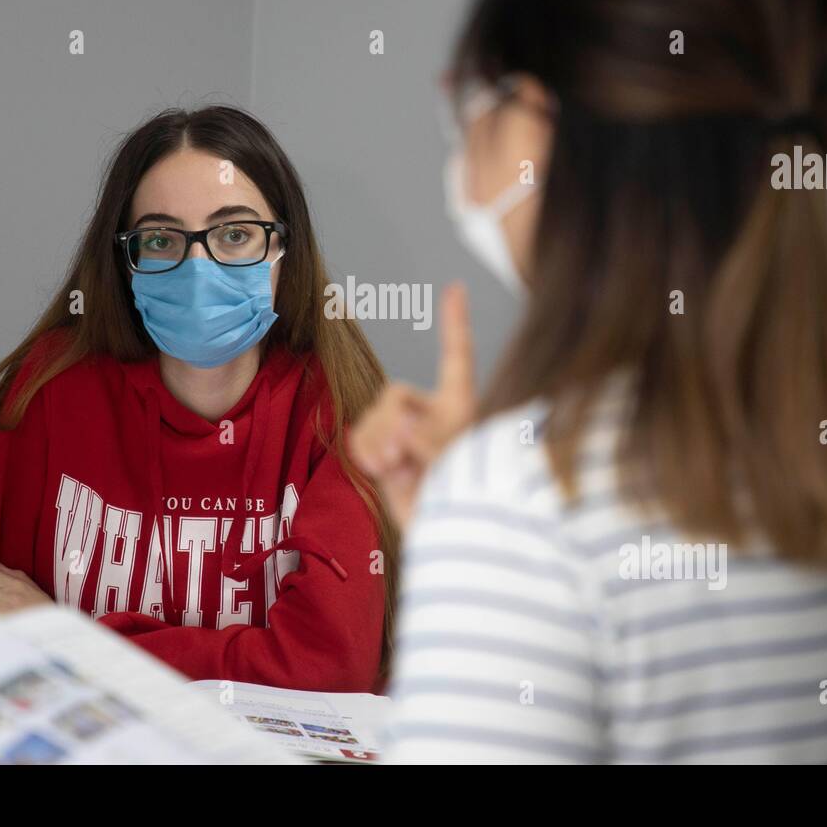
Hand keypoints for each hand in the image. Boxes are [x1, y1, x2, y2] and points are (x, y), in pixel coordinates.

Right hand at [349, 282, 476, 528]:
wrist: (445, 537)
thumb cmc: (467, 502)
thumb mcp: (458, 464)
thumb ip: (432, 442)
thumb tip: (403, 429)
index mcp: (459, 408)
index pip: (456, 357)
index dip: (455, 323)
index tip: (455, 289)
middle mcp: (431, 416)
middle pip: (395, 394)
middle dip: (392, 423)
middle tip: (403, 457)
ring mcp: (404, 437)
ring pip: (374, 417)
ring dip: (378, 442)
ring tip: (396, 469)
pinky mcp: (383, 456)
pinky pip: (360, 437)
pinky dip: (365, 450)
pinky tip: (380, 468)